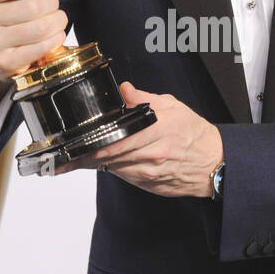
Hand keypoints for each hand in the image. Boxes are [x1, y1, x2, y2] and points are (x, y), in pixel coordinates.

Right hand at [0, 0, 70, 97]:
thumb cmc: (11, 10)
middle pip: (33, 8)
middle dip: (52, 5)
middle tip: (53, 6)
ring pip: (39, 29)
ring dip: (57, 23)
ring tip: (57, 20)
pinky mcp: (3, 63)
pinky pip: (40, 48)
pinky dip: (55, 40)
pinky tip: (54, 35)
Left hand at [39, 81, 223, 198]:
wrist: (214, 163)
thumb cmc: (195, 134)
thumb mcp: (172, 107)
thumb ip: (144, 98)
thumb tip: (124, 90)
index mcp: (154, 133)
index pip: (113, 141)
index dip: (88, 147)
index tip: (69, 150)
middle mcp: (149, 156)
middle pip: (106, 158)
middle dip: (82, 158)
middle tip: (60, 159)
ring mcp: (147, 173)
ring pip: (111, 169)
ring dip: (92, 165)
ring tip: (73, 159)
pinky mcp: (147, 184)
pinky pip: (122, 176)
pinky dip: (110, 168)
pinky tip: (102, 162)